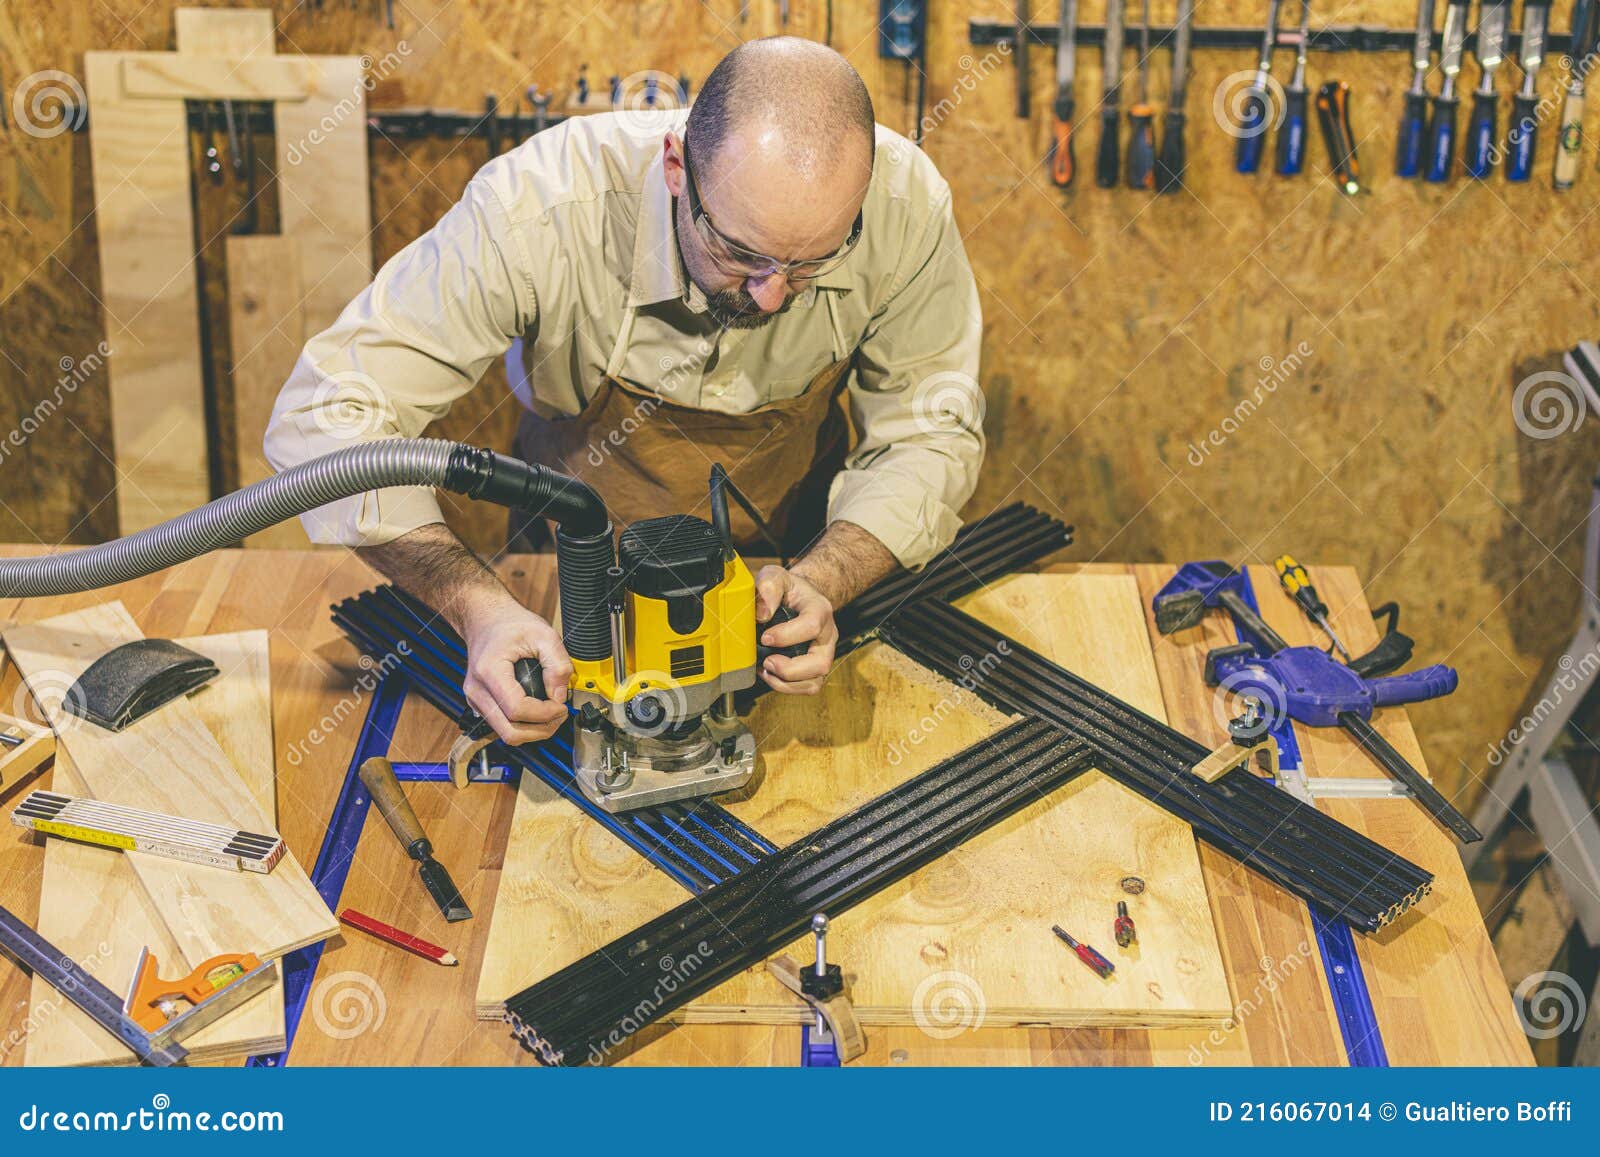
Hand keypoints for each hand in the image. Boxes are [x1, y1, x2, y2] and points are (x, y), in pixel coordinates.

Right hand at [459, 591, 572, 742]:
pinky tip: (537, 711)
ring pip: (505, 733)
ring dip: (533, 731)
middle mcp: (477, 690)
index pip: (517, 710)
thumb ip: (558, 664)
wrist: (485, 620)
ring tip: (551, 714)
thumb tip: (560, 696)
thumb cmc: (510, 624)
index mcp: (489, 671)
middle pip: (509, 732)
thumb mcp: (543, 634)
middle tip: (559, 715)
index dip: (544, 714)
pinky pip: (502, 726)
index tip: (561, 706)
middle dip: (541, 730)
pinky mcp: (480, 703)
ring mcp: (475, 699)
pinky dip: (523, 725)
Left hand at [754, 565, 837, 694]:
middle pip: (820, 662)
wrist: (800, 598)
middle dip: (789, 669)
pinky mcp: (815, 668)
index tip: (765, 637)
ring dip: (787, 683)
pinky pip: (808, 687)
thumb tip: (762, 613)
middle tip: (766, 662)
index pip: (812, 626)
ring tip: (765, 670)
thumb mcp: (776, 576)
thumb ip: (768, 586)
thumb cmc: (789, 589)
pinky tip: (770, 675)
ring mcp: (823, 654)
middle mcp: (827, 635)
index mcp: (820, 609)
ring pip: (815, 681)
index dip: (787, 636)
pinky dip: (787, 687)